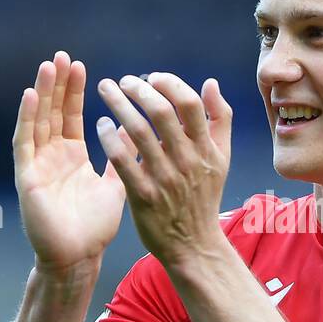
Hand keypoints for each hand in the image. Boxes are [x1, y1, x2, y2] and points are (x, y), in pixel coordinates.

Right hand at [13, 51, 130, 275]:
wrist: (79, 258)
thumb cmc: (95, 227)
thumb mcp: (114, 184)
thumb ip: (122, 156)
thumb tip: (136, 128)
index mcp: (71, 156)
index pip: (70, 116)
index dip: (74, 91)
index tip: (81, 67)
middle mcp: (51, 156)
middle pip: (52, 112)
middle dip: (57, 84)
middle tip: (62, 56)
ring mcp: (37, 164)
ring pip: (38, 121)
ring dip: (42, 93)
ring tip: (49, 66)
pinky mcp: (26, 176)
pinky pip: (25, 142)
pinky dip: (27, 118)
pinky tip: (31, 96)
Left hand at [94, 72, 232, 267]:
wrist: (193, 244)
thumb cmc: (204, 196)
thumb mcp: (221, 158)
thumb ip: (220, 119)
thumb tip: (211, 83)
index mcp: (206, 149)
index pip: (189, 104)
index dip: (169, 84)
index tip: (152, 77)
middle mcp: (186, 161)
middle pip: (161, 112)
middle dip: (139, 89)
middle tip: (123, 80)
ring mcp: (164, 178)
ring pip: (138, 131)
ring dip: (119, 105)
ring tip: (106, 90)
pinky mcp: (143, 195)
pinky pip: (122, 160)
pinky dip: (110, 138)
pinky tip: (101, 125)